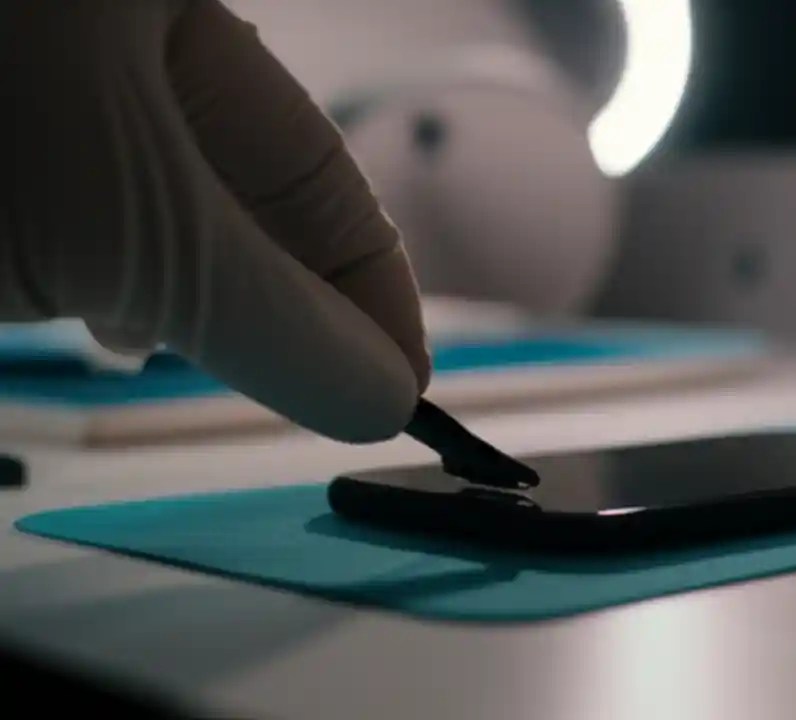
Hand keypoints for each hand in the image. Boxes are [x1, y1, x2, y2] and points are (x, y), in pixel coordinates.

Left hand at [0, 0, 431, 441]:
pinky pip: (95, 215)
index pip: (318, 172)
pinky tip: (101, 318)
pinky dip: (112, 280)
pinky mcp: (15, 150)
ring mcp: (59, 90)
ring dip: (191, 299)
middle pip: (248, 195)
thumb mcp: (138, 241)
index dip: (374, 289)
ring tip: (182, 355)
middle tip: (321, 396)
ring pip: (170, 210)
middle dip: (279, 302)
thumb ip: (279, 325)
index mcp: (175, 13)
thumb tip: (381, 395)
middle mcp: (125, 39)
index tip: (400, 385)